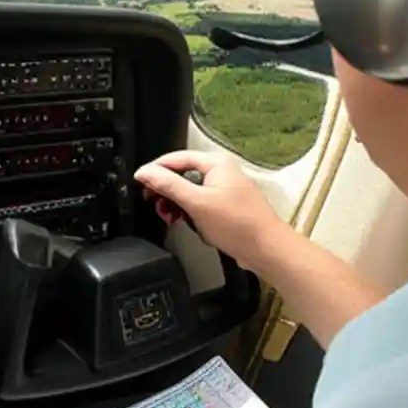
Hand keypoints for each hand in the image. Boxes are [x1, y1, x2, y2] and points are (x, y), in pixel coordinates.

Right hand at [134, 150, 292, 271]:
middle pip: (182, 174)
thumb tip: (145, 172)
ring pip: (190, 191)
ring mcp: (224, 189)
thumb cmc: (238, 225)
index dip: (155, 170)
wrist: (267, 249)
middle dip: (166, 191)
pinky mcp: (226, 206)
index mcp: (215, 163)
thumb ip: (168, 185)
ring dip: (177, 204)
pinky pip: (200, 203)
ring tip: (171, 217)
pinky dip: (190, 212)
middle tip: (154, 203)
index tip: (139, 182)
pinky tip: (188, 224)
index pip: (175, 158)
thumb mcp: (196, 203)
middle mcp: (221, 171)